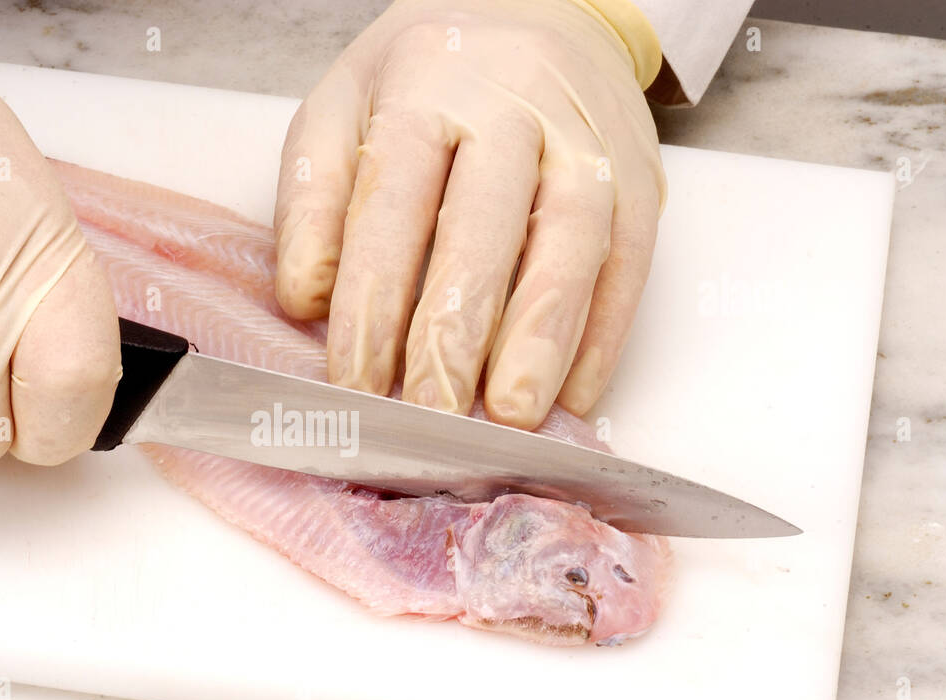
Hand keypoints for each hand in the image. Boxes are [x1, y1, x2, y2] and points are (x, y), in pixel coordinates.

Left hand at [274, 0, 665, 427]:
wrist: (540, 9)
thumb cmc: (427, 76)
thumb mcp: (342, 108)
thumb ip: (313, 198)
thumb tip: (305, 297)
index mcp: (425, 85)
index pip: (392, 203)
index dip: (373, 301)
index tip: (355, 380)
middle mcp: (514, 107)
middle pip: (485, 228)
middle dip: (456, 332)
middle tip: (431, 412)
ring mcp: (589, 141)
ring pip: (572, 245)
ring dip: (542, 339)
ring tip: (511, 413)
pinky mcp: (640, 179)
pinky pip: (630, 263)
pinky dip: (604, 336)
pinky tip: (573, 395)